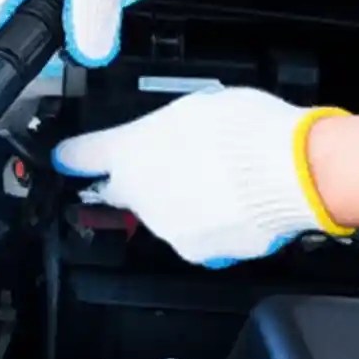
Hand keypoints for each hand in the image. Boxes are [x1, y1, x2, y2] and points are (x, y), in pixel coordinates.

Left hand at [52, 87, 353, 267]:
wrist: (293, 172)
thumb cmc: (249, 130)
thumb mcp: (196, 107)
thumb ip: (166, 128)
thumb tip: (165, 134)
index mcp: (130, 149)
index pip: (81, 155)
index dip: (72, 157)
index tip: (64, 159)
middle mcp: (137, 192)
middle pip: (125, 188)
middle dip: (143, 179)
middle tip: (180, 163)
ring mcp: (164, 225)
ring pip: (161, 213)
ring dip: (179, 201)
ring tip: (220, 182)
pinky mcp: (195, 251)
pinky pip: (194, 236)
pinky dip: (207, 225)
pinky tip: (233, 205)